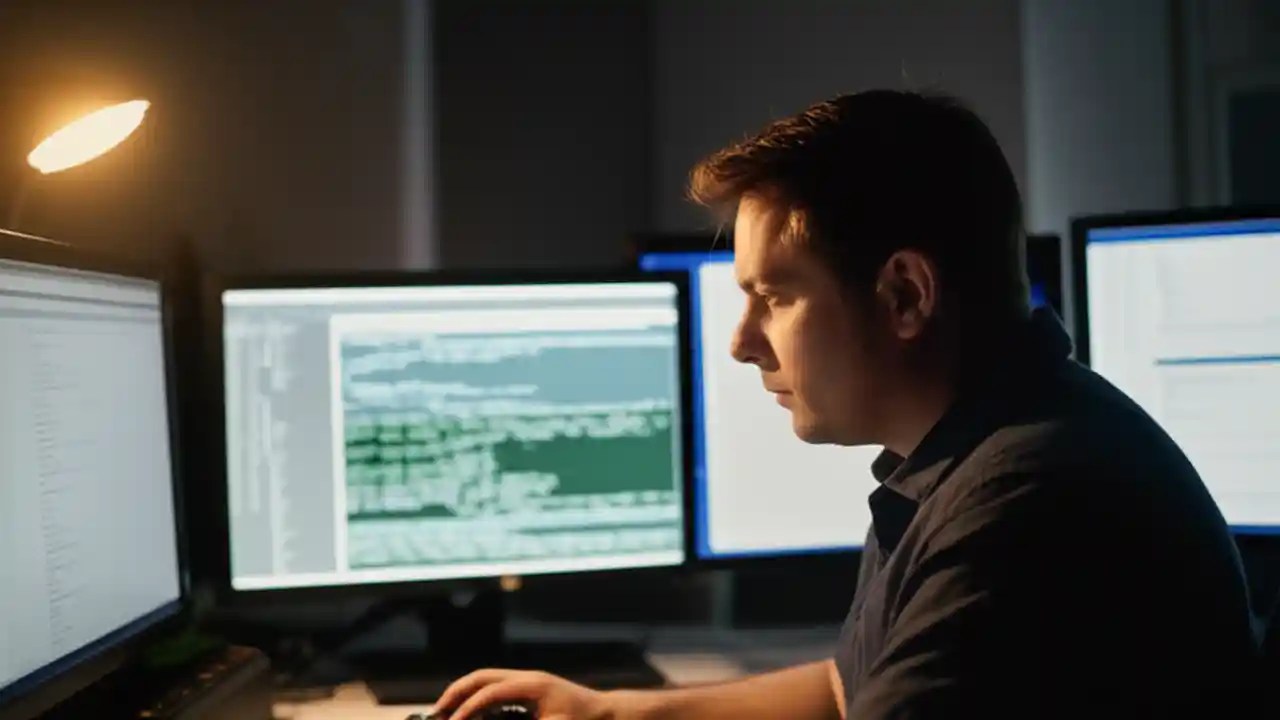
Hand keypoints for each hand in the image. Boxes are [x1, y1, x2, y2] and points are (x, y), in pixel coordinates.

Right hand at [435, 669, 613, 719]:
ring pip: (486, 678)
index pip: (490, 692)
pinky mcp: (529, 689)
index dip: (468, 709)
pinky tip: (469, 712)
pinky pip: (495, 687)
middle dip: (456, 692)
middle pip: (481, 676)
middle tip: (436, 712)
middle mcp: (527, 678)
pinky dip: (477, 696)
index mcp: (532, 685)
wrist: (607, 714)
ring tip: (445, 711)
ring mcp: (528, 680)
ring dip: (464, 692)